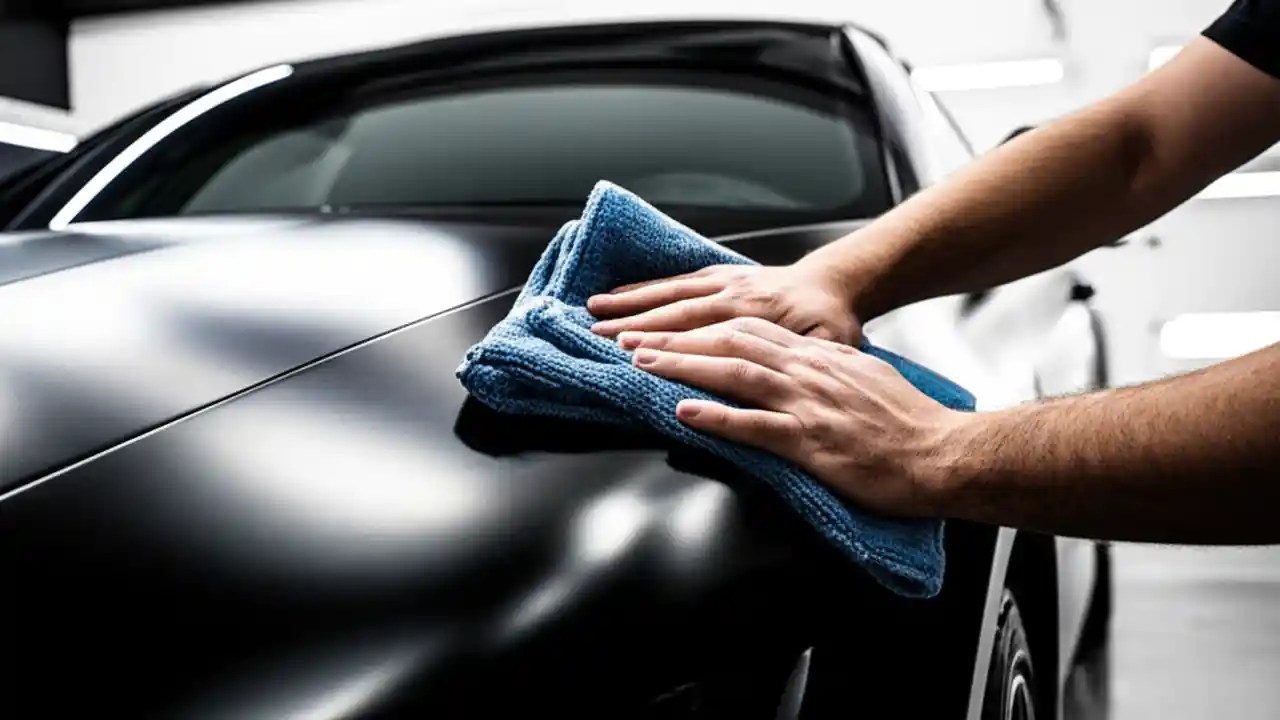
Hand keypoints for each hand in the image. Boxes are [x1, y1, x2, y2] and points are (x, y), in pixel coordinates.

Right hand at [588, 262, 860, 342]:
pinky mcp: (722, 275)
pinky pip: (679, 279)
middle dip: (636, 322)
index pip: (705, 330)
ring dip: (633, 301)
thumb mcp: (832, 346)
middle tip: (599, 336)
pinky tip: (622, 294)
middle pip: (680, 309)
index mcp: (761, 312)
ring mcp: (727, 280)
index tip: (635, 354)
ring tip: (596, 310)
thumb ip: (804, 358)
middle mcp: (738, 292)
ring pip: (673, 291)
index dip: (669, 342)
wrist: (837, 283)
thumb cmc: (833, 322)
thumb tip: (778, 376)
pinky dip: (647, 285)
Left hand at [620, 317, 966, 516]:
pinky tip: (685, 412)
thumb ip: (830, 369)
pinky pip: (754, 426)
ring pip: (735, 375)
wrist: (944, 454)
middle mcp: (808, 373)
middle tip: (636, 340)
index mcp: (819, 358)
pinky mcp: (811, 442)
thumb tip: (806, 365)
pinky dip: (716, 417)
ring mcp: (808, 405)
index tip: (669, 327)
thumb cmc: (909, 424)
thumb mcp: (866, 380)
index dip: (704, 327)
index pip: (751, 331)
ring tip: (645, 364)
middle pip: (732, 344)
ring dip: (684, 367)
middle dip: (679, 339)